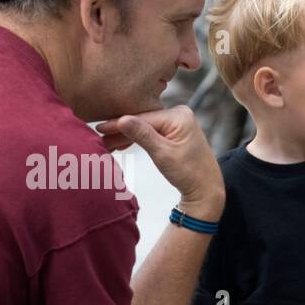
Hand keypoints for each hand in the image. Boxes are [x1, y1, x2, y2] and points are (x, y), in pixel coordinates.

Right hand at [96, 106, 224, 216]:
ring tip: (107, 144)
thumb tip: (122, 119)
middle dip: (121, 131)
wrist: (206, 189)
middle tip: (98, 138)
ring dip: (127, 136)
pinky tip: (122, 144)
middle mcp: (180, 114)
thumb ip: (142, 135)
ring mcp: (178, 122)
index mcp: (179, 116)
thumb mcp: (162, 154)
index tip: (98, 128)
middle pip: (143, 121)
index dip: (118, 123)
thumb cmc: (189, 174)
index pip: (142, 118)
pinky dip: (138, 139)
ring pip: (146, 127)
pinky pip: (152, 132)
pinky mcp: (176, 131)